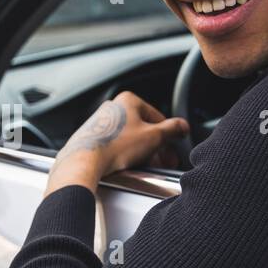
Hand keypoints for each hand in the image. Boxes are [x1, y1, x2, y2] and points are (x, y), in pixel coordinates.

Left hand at [43, 92, 189, 196]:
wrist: (85, 161)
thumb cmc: (117, 146)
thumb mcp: (153, 137)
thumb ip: (172, 130)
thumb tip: (182, 126)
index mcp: (128, 101)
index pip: (158, 117)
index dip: (168, 136)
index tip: (172, 149)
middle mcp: (113, 108)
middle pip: (143, 129)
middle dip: (155, 147)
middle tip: (163, 162)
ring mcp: (101, 123)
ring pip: (129, 138)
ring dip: (142, 152)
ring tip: (147, 166)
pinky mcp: (93, 138)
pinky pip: (115, 146)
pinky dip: (125, 155)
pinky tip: (129, 167)